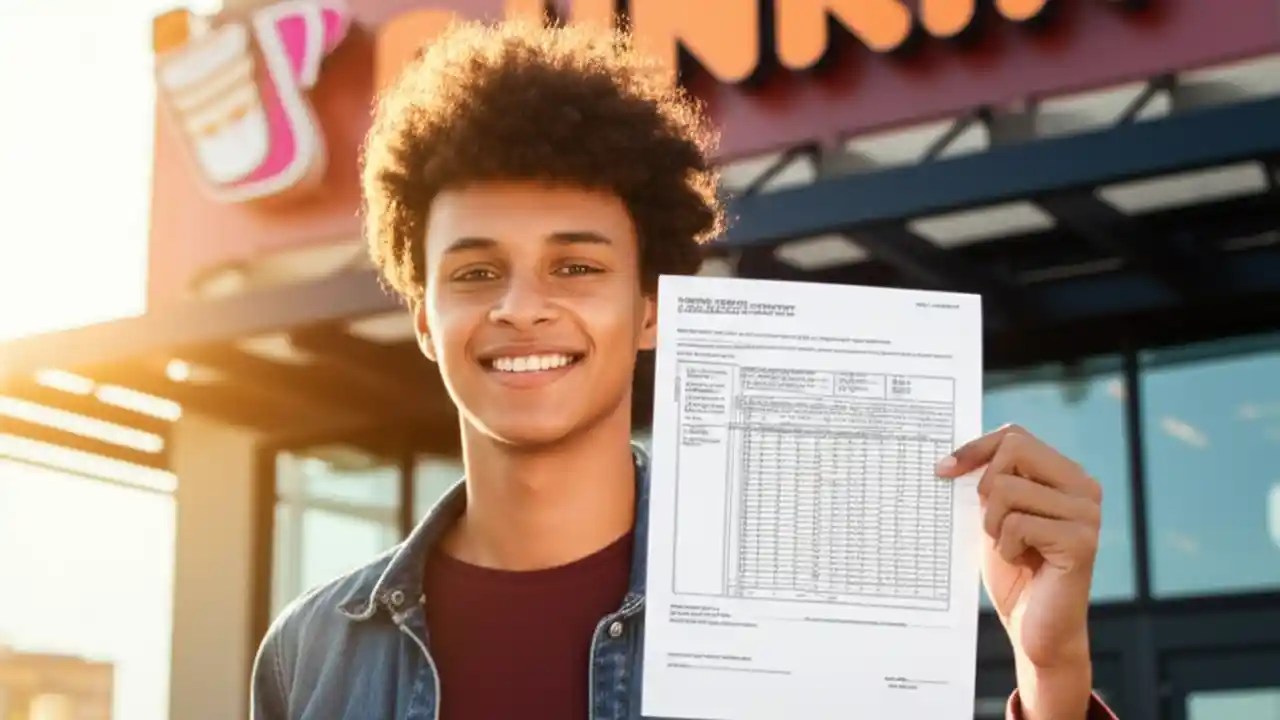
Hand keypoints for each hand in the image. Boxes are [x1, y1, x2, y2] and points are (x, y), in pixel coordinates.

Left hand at [937, 424, 1101, 717]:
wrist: (1034, 629)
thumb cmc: (1014, 571)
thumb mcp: (995, 515)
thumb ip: (989, 481)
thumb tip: (952, 455)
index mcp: (1066, 475)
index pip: (1014, 436)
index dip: (974, 448)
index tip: (943, 470)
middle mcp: (1083, 487)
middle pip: (1013, 450)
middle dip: (986, 488)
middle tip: (994, 525)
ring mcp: (1086, 513)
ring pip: (1006, 489)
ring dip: (994, 525)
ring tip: (1013, 549)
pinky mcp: (1080, 541)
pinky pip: (1016, 523)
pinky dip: (1006, 547)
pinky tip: (1024, 563)